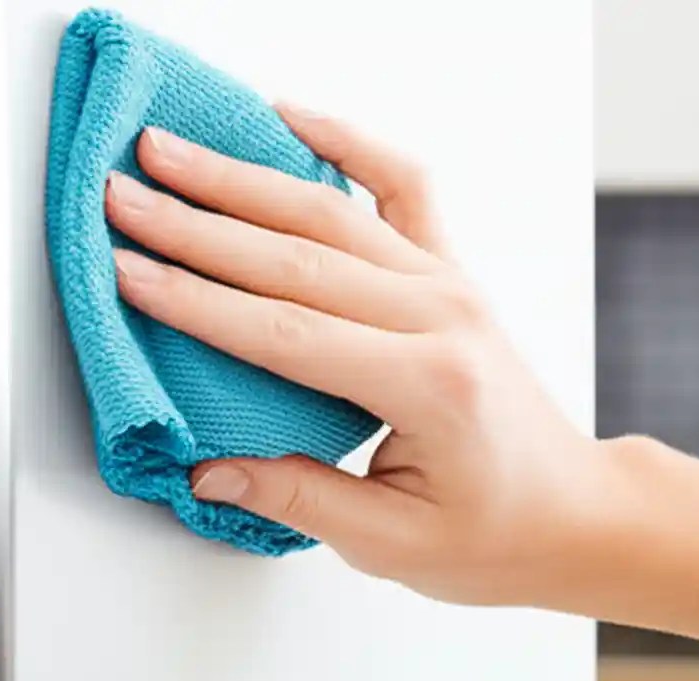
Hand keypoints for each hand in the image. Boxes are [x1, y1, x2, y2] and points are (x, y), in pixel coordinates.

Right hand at [104, 104, 612, 605]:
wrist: (574, 508)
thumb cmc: (495, 533)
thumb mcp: (392, 544)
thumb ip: (296, 499)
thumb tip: (207, 468)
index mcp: (426, 384)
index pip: (286, 332)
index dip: (197, 301)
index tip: (128, 270)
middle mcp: (439, 315)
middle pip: (295, 258)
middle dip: (197, 224)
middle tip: (124, 195)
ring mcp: (447, 282)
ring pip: (330, 212)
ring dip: (242, 177)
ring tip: (171, 151)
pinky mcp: (448, 269)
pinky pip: (400, 184)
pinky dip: (346, 141)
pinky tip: (290, 116)